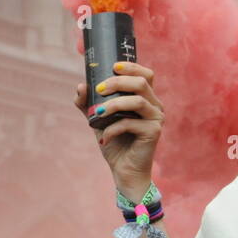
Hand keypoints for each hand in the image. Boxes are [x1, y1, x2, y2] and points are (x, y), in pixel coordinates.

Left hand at [73, 61, 164, 201]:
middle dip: (117, 82)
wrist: (124, 171)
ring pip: (137, 101)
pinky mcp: (154, 132)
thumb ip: (89, 104)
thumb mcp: (98, 120)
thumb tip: (81, 86)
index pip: (145, 75)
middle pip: (141, 83)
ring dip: (113, 104)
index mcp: (145, 99)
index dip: (131, 67)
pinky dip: (113, 128)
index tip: (112, 66)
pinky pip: (131, 123)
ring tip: (97, 113)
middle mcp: (155, 106)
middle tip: (99, 89)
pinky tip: (104, 138)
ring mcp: (156, 119)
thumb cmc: (114, 143)